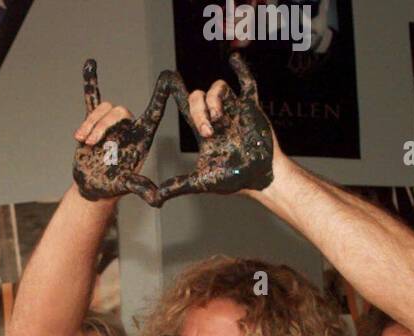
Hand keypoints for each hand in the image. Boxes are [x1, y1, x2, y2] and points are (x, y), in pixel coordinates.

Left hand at [72, 55, 275, 208]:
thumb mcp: (201, 182)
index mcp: (204, 131)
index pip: (186, 108)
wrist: (259, 178)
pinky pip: (247, 83)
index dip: (176, 93)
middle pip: (198, 97)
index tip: (168, 79)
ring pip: (218, 89)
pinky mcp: (252, 108)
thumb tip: (155, 199)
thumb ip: (178, 186)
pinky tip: (234, 59)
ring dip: (214, 101)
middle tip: (207, 131)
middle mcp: (218, 118)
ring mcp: (235, 111)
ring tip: (218, 120)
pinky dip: (242, 70)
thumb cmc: (233, 180)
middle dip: (198, 110)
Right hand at [72, 59, 169, 203]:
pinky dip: (90, 84)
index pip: (154, 112)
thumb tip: (156, 200)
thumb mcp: (126, 185)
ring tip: (82, 141)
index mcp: (140, 136)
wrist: (93, 186)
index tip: (169, 76)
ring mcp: (109, 124)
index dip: (161, 95)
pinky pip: (92, 100)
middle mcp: (127, 127)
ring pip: (103, 110)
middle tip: (92, 143)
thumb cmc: (113, 185)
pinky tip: (90, 65)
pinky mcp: (92, 125)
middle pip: (119, 111)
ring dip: (91, 123)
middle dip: (102, 125)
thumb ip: (140, 187)